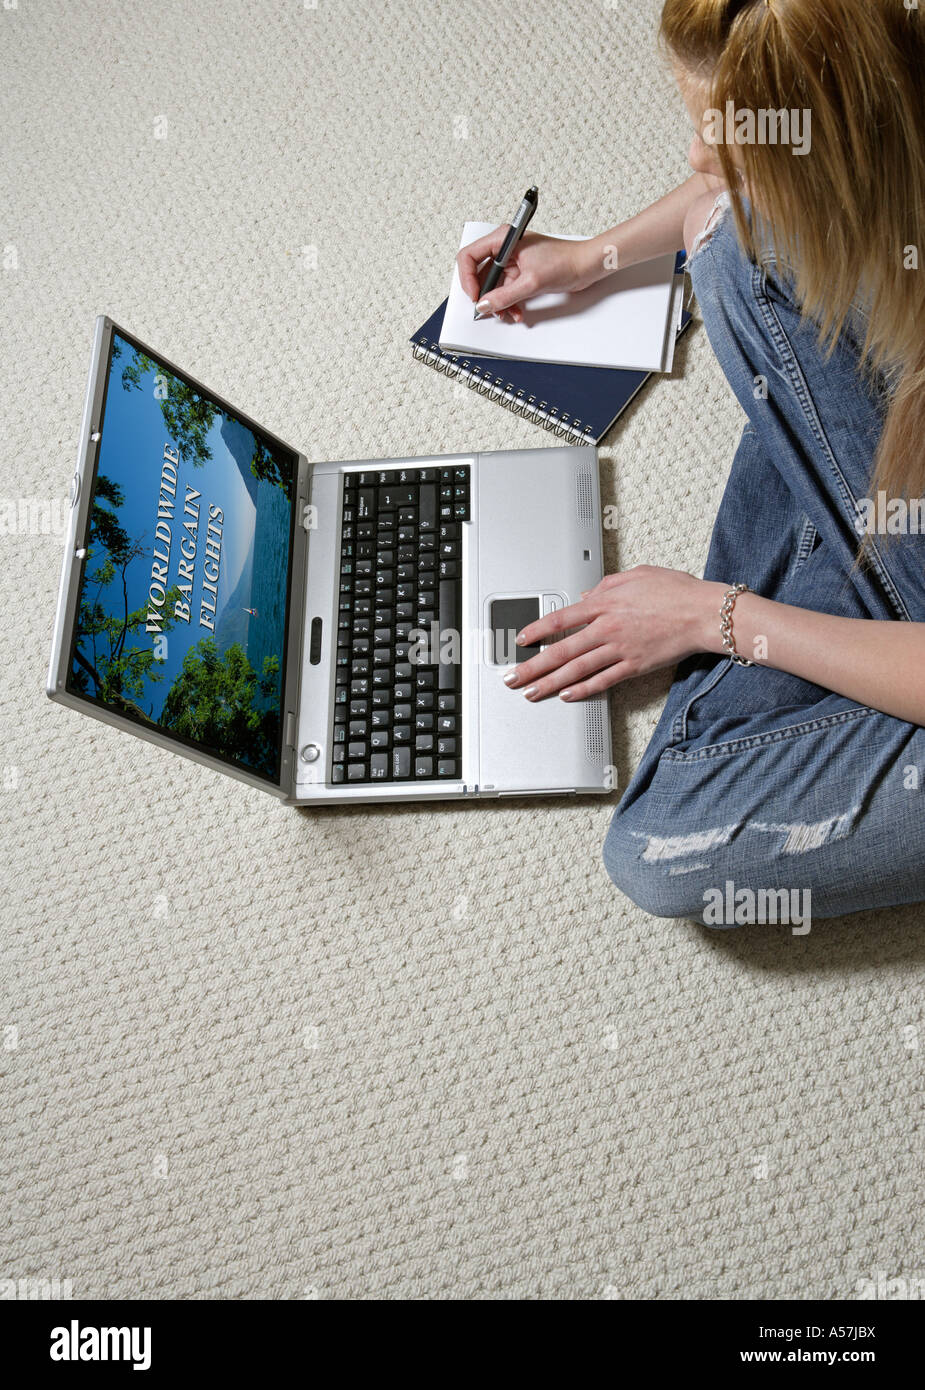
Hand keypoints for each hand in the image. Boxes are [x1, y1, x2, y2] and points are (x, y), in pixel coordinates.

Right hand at [456, 227, 600, 323]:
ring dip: (498, 303)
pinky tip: (517, 312)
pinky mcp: (521, 272)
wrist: (586, 265)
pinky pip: (506, 290)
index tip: (475, 296)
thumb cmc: (566, 261)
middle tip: (487, 309)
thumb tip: (484, 304)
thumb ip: (504, 296)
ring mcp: (512, 261)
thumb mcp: (531, 282)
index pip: (469, 256)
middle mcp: (505, 248)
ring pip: (493, 285)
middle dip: (484, 294)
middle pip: (479, 273)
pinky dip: (509, 303)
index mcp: (504, 239)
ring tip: (507, 314)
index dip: (467, 278)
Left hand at [502, 567, 726, 700]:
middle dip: (533, 666)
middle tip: (513, 677)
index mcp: (606, 603)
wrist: (704, 612)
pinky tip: (567, 695)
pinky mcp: (635, 665)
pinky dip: (583, 689)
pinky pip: (603, 680)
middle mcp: (608, 627)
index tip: (521, 640)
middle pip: (562, 650)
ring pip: (577, 669)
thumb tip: (585, 597)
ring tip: (531, 692)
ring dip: (550, 682)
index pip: (561, 619)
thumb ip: (606, 586)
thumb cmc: (676, 591)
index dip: (537, 631)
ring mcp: (620, 648)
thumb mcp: (636, 575)